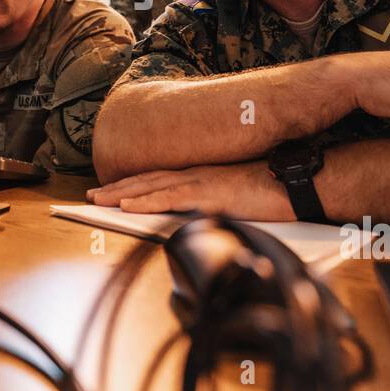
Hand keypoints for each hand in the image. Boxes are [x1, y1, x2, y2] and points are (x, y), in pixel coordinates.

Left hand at [87, 160, 296, 220]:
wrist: (297, 182)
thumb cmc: (275, 191)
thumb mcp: (239, 196)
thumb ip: (218, 203)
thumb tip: (203, 216)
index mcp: (204, 174)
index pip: (160, 177)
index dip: (134, 183)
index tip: (112, 190)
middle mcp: (197, 173)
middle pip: (149, 179)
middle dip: (118, 187)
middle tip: (92, 195)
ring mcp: (202, 181)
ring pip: (152, 187)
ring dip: (122, 193)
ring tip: (98, 200)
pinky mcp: (209, 193)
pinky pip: (170, 198)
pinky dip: (145, 201)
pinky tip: (127, 206)